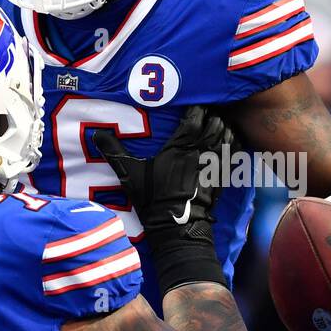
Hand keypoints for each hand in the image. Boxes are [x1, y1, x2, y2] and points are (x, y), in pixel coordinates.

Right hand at [91, 107, 233, 292]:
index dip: (198, 108)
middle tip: (207, 112)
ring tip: (220, 123)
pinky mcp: (222, 178)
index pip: (195, 118)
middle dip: (213, 115)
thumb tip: (96, 134)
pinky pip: (234, 154)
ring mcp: (214, 165)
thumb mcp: (129, 174)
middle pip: (215, 124)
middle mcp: (200, 153)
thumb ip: (114, 152)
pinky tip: (231, 141)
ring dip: (225, 127)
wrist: (176, 227)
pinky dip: (234, 144)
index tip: (195, 103)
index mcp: (180, 148)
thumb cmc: (152, 199)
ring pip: (227, 137)